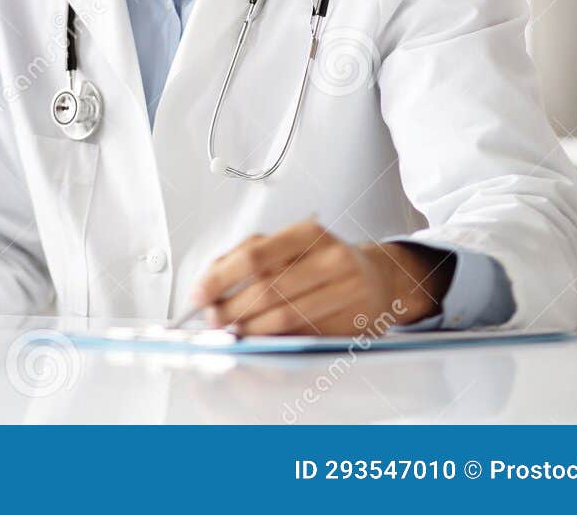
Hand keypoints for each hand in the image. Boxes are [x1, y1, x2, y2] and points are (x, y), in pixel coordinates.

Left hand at [189, 221, 452, 335]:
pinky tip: (260, 341)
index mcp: (309, 233)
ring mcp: (347, 294)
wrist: (378, 280)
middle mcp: (332, 260)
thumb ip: (246, 255)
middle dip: (230, 310)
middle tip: (211, 320)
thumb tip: (207, 284)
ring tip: (231, 332)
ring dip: (248, 330)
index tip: (197, 295)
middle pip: (266, 291)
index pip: (254, 256)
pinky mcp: (353, 324)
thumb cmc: (321, 261)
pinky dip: (274, 343)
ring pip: (283, 319)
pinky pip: (303, 338)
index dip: (219, 278)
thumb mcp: (288, 244)